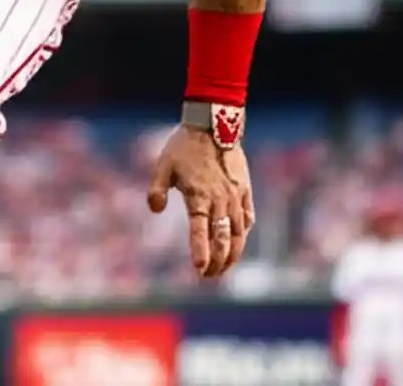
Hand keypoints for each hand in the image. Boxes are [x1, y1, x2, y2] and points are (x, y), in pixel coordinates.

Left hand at [147, 125, 254, 277]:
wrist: (213, 125)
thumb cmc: (184, 146)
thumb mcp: (162, 166)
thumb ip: (156, 190)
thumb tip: (155, 210)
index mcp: (199, 197)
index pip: (200, 232)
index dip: (200, 252)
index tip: (200, 270)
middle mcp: (220, 201)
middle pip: (223, 239)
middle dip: (218, 262)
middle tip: (209, 276)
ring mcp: (235, 197)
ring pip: (238, 233)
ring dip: (233, 254)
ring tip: (225, 268)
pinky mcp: (245, 190)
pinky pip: (248, 218)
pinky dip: (243, 234)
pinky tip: (238, 241)